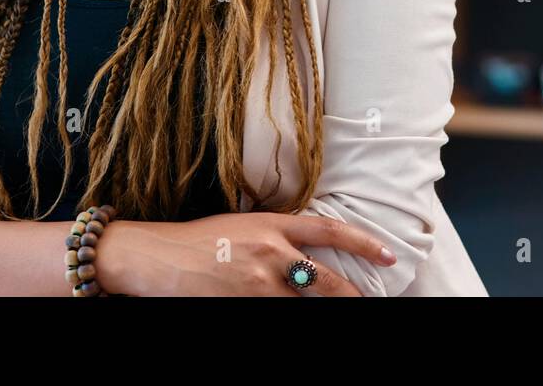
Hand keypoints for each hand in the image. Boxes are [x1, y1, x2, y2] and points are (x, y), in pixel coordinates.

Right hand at [106, 212, 396, 296]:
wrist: (155, 256)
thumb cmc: (197, 240)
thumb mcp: (243, 226)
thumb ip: (277, 236)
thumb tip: (308, 253)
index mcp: (272, 224)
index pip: (329, 230)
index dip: (364, 242)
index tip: (388, 255)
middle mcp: (270, 252)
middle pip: (325, 280)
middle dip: (352, 296)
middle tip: (368, 301)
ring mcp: (256, 283)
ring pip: (302, 306)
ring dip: (315, 311)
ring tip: (327, 310)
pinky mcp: (240, 306)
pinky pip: (274, 317)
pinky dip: (284, 318)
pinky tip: (286, 314)